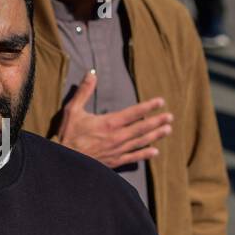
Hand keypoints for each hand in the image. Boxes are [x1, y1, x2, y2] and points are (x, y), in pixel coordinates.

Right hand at [55, 71, 172, 167]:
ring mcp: (117, 150)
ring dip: (155, 135)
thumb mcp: (73, 110)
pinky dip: (144, 154)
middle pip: (142, 128)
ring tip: (167, 130)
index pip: (134, 113)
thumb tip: (91, 73)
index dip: (148, 106)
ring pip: (141, 142)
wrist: (64, 161)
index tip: (161, 102)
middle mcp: (117, 137)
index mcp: (109, 123)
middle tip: (170, 117)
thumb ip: (84, 91)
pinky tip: (155, 152)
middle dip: (157, 121)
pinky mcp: (114, 161)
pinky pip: (133, 157)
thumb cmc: (67, 135)